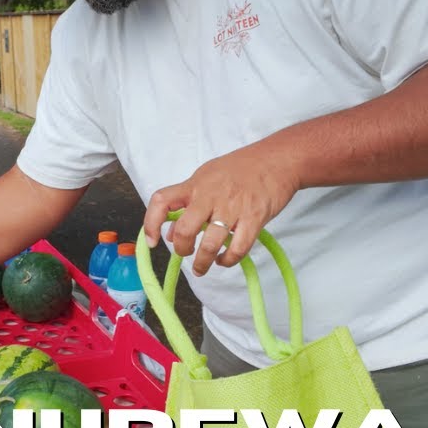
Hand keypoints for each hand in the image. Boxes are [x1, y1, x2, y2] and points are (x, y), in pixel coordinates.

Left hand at [142, 143, 298, 276]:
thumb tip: (169, 233)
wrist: (277, 160)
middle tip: (186, 254)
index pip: (162, 201)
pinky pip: (238, 247)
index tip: (152, 241)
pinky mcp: (254, 217)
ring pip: (210, 243)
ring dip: (203, 262)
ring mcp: (232, 207)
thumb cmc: (241, 168)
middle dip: (182, 249)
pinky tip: (224, 259)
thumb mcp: (206, 178)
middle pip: (185, 229)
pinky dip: (228, 260)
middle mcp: (210, 196)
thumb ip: (187, 203)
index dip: (151, 223)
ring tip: (203, 267)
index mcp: (195, 185)